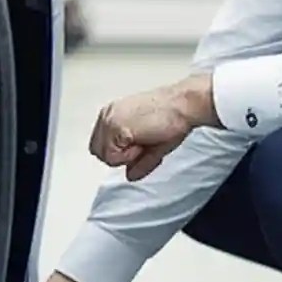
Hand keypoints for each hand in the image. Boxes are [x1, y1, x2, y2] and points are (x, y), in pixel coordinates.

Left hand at [89, 73, 218, 180]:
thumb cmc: (172, 118)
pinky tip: (143, 139)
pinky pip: (112, 157)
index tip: (139, 146)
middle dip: (120, 156)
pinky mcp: (114, 127)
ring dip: (126, 156)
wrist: (183, 105)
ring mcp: (109, 120)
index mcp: (113, 114)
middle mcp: (107, 115)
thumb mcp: (152, 144)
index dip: (120, 153)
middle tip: (142, 145)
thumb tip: (130, 176)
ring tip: (144, 140)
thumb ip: (138, 162)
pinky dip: (129, 156)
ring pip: (104, 156)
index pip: (101, 144)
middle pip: (98, 151)